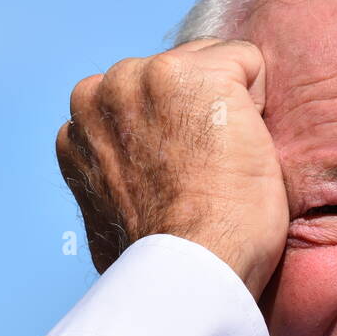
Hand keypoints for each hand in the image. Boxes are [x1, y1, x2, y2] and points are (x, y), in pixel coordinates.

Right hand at [56, 39, 288, 298]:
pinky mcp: (199, 77)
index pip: (141, 98)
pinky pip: (248, 63)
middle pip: (177, 71)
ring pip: (213, 63)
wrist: (188, 272)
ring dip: (228, 108)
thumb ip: (112, 177)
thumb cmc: (162, 262)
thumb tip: (123, 193)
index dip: (174, 137)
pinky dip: (258, 107)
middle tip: (203, 179)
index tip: (177, 183)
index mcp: (78, 126)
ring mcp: (148, 76)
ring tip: (220, 169)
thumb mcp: (111, 216)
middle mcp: (104, 90)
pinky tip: (240, 154)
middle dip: (199, 113)